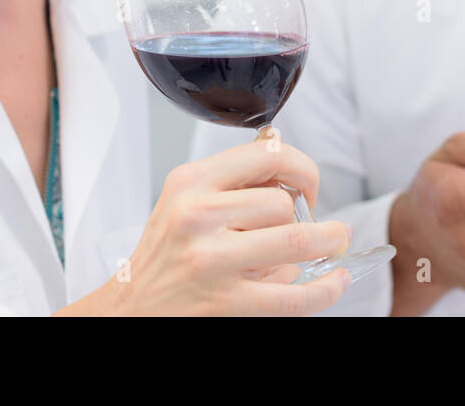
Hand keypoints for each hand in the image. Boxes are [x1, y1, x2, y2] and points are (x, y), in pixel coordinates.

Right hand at [82, 130, 352, 315]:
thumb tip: (291, 168)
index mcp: (190, 182)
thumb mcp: (184, 200)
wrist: (130, 308)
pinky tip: (334, 281)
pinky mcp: (224, 301)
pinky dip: (323, 290)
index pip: (266, 155)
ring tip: (334, 243)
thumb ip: (234, 182)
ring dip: (324, 243)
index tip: (307, 186)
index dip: (302, 168)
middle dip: (304, 216)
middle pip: (282, 203)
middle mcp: (197, 216)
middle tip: (304, 226)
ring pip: (294, 240)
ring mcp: (211, 260)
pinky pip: (291, 295)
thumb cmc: (164, 254)